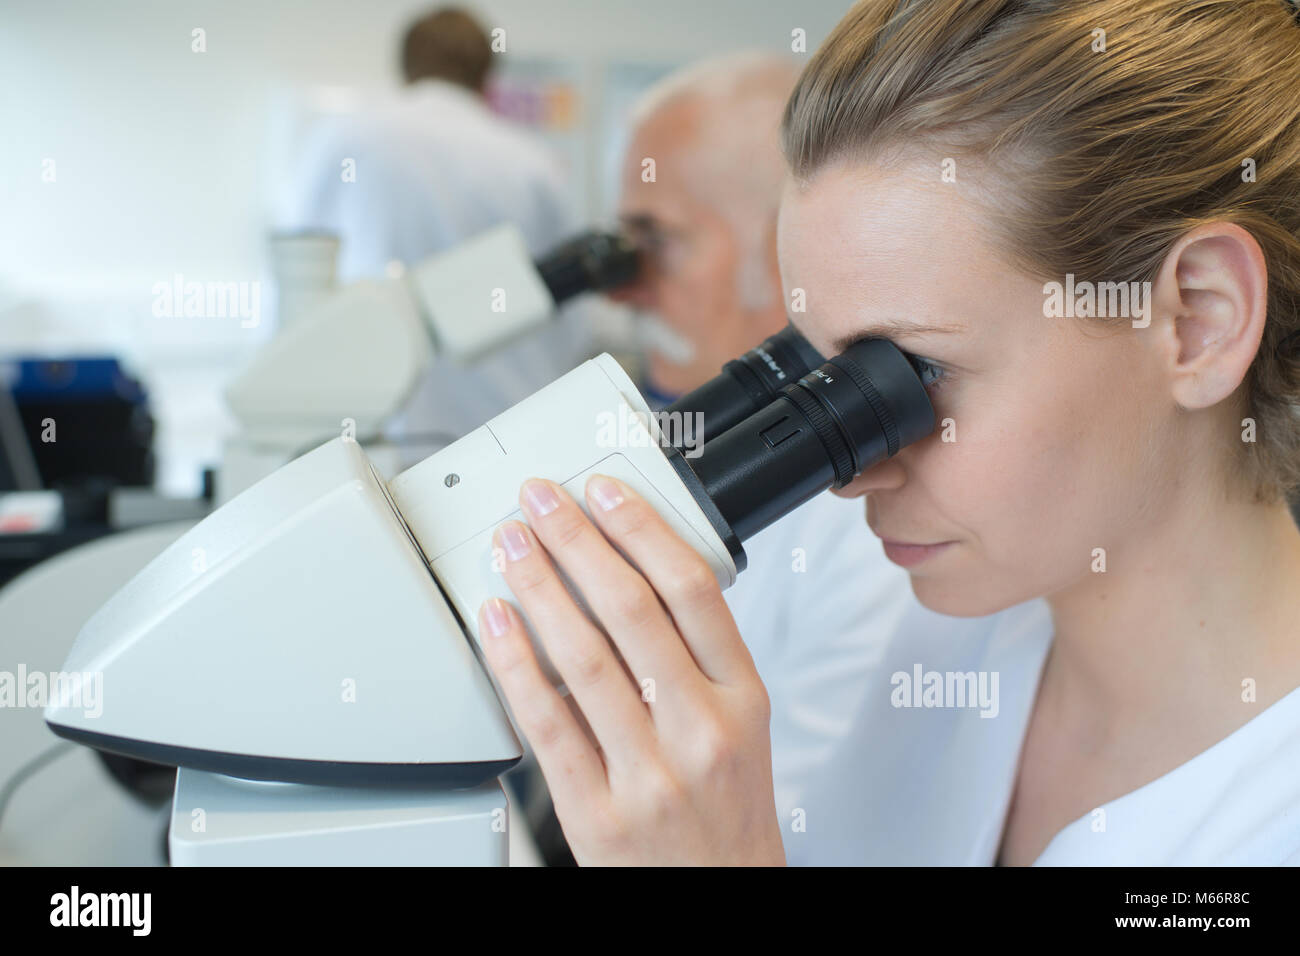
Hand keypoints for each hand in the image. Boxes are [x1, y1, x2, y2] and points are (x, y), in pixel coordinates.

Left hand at [477, 474, 784, 865]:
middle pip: (632, 610)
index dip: (643, 528)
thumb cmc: (726, 812)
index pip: (693, 590)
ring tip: (512, 546)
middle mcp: (700, 731)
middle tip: (541, 501)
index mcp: (742, 699)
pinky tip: (496, 622)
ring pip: (583, 656)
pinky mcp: (595, 811)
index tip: (604, 491)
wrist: (719, 901)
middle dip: (577, 541)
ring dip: (539, 587)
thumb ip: (700, 658)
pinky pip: (545, 722)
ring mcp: (648, 773)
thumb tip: (634, 573)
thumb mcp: (743, 727)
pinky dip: (514, 663)